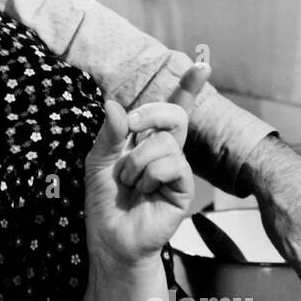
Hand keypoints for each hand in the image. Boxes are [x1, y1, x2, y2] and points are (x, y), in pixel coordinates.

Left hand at [85, 100, 193, 265]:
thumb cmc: (105, 199)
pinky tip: (144, 191)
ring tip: (129, 183)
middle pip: (172, 115)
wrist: (110, 236)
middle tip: (131, 127)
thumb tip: (114, 104)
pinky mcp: (184, 188)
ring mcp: (177, 168)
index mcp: (146, 139)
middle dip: (150, 114)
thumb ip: (110, 133)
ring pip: (165, 142)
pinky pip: (172, 164)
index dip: (188, 86)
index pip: (171, 108)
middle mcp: (165, 150)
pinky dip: (150, 175)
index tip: (202, 63)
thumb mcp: (98, 160)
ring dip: (136, 162)